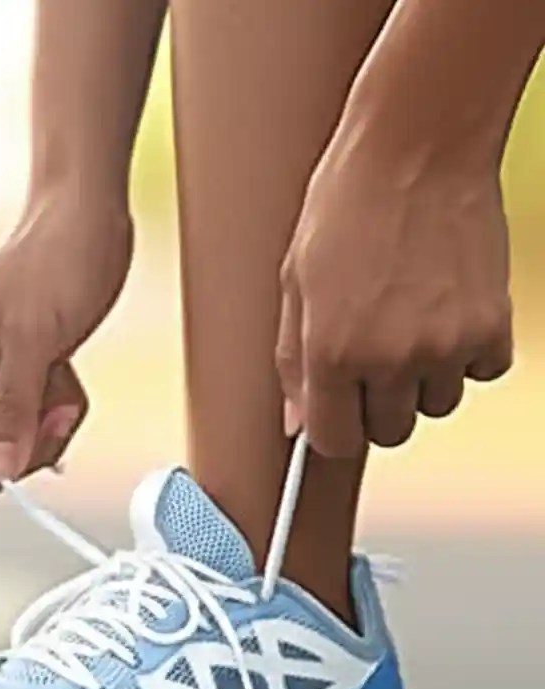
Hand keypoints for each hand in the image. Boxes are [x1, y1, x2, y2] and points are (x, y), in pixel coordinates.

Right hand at [0, 188, 131, 492]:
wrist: (85, 214)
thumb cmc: (54, 260)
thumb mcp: (34, 340)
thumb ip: (14, 410)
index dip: (6, 461)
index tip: (44, 434)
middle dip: (36, 440)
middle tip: (60, 402)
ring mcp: (0, 376)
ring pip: (25, 440)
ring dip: (56, 420)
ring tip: (65, 373)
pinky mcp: (30, 371)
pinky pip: (44, 417)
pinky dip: (64, 405)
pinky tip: (68, 368)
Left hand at [277, 154, 513, 456]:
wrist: (417, 150)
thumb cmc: (346, 205)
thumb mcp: (295, 282)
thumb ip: (292, 360)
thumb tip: (296, 421)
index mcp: (331, 350)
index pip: (334, 440)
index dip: (332, 426)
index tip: (335, 408)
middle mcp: (390, 358)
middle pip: (389, 432)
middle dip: (375, 405)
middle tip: (369, 356)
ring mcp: (446, 345)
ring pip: (436, 405)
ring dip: (421, 379)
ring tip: (406, 319)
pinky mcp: (493, 325)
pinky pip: (481, 372)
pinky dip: (466, 353)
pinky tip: (444, 308)